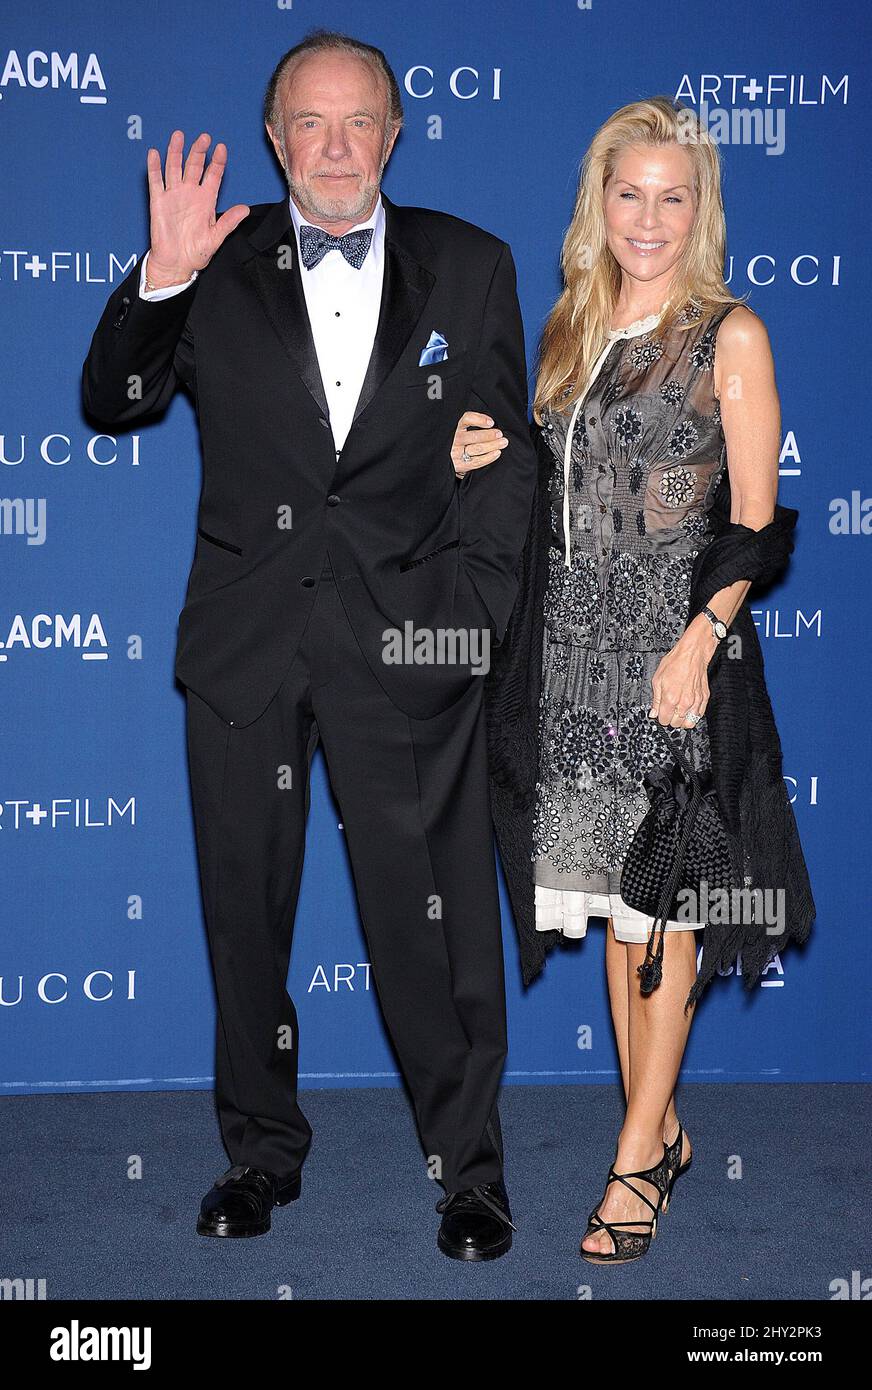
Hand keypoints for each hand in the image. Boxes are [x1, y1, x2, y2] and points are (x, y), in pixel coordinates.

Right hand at [145, 130, 249, 286]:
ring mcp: (174, 195)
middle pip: (194, 166)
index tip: (221, 148)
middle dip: (198, 151)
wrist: (176, 264)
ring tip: (179, 136)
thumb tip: (245, 210)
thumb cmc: (196, 253)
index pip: (213, 175)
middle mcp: (190, 194)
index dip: (217, 161)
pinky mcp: (158, 201)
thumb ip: (229, 222)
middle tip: (204, 137)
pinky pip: (156, 181)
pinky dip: (154, 168)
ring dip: (176, 152)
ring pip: (174, 168)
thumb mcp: (216, 238)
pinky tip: (155, 154)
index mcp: (206, 201)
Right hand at [450, 411, 507, 476]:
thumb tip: (492, 424)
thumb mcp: (465, 431)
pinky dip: (489, 457)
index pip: (467, 419)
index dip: (479, 419)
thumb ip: (476, 425)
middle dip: (489, 435)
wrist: (453, 461)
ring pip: (477, 448)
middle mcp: (456, 440)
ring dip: (493, 445)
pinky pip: (478, 461)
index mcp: (458, 429)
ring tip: (503, 442)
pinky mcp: (462, 465)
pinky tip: (497, 452)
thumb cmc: (464, 444)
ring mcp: (458, 453)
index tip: (491, 422)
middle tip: (500, 434)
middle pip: (473, 436)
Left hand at [648, 616, 718, 727]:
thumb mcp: (657, 679)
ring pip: (689, 723)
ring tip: (678, 713)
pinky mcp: (704, 698)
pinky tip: (688, 709)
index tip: (660, 713)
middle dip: (670, 719)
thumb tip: (653, 713)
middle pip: (676, 724)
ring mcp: (696, 701)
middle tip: (668, 711)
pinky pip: (699, 715)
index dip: (660, 717)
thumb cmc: (675, 662)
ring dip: (682, 720)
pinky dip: (693, 715)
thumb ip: (656, 700)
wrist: (692, 653)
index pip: (664, 721)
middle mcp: (684, 703)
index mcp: (670, 699)